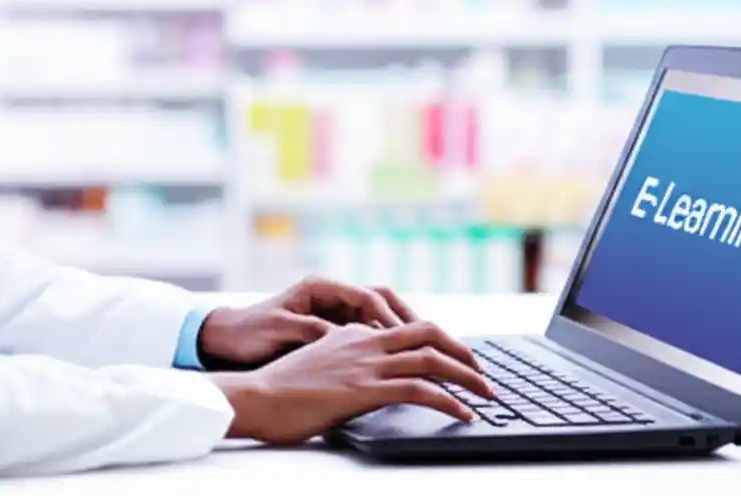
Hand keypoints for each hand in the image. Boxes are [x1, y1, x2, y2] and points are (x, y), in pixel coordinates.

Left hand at [197, 276, 417, 368]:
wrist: (225, 338)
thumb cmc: (249, 332)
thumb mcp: (282, 330)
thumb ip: (315, 332)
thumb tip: (346, 338)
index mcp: (321, 287)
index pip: (370, 297)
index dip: (392, 318)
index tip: (409, 337)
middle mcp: (332, 295)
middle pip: (385, 301)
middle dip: (411, 321)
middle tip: (434, 344)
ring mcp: (335, 311)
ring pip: (382, 316)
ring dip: (403, 333)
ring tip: (426, 355)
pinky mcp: (333, 328)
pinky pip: (370, 332)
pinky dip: (386, 345)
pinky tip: (399, 364)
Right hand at [210, 321, 493, 443]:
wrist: (253, 396)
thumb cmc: (278, 390)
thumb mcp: (321, 367)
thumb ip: (349, 365)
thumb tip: (371, 382)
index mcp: (353, 333)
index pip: (409, 328)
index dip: (440, 341)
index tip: (458, 360)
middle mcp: (364, 341)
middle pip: (429, 332)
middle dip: (463, 352)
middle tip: (482, 373)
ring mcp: (365, 363)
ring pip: (431, 358)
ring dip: (466, 376)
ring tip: (486, 395)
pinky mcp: (363, 388)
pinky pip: (419, 389)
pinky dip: (449, 401)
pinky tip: (463, 414)